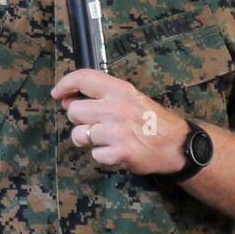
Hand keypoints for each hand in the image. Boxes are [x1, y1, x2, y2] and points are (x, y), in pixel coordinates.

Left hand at [50, 68, 189, 175]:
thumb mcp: (130, 97)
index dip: (64, 84)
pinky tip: (116, 150)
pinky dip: (102, 155)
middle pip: (74, 112)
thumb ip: (101, 96)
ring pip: (79, 135)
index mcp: (119, 90)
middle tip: (95, 122)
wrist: (177, 145)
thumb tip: (67, 100)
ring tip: (106, 138)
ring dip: (88, 139)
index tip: (57, 93)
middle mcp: (116, 108)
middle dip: (80, 119)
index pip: (83, 78)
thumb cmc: (150, 120)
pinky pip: (94, 154)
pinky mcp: (119, 153)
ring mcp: (116, 132)